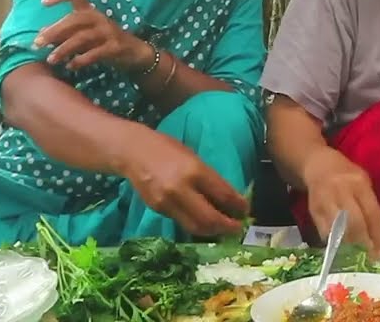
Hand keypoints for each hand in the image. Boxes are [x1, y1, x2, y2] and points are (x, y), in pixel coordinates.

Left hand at [34, 0, 152, 71]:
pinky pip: (95, 53)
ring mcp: (108, 32)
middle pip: (74, 19)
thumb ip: (65, 33)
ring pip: (82, 37)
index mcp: (90, 11)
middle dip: (54, 31)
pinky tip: (70, 66)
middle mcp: (99, 18)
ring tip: (50, 59)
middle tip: (37, 44)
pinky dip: (81, 60)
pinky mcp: (115, 47)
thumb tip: (42, 33)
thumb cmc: (104, 40)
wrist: (134, 52)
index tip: (44, 3)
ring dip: (64, 49)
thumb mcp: (85, 34)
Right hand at [117, 127, 248, 237]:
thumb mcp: (194, 157)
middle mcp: (181, 189)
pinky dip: (196, 225)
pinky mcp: (158, 210)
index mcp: (195, 171)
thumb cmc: (167, 148)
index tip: (246, 210)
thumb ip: (210, 178)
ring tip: (223, 229)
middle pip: (209, 218)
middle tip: (238, 227)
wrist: (133, 151)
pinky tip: (204, 223)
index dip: (238, 206)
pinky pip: (182, 222)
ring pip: (195, 226)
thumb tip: (229, 198)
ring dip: (212, 231)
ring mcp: (167, 202)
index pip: (223, 195)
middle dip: (227, 226)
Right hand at [302, 147, 379, 257]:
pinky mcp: (313, 209)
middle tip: (369, 256)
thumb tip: (376, 237)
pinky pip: (324, 231)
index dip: (378, 235)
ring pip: (338, 229)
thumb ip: (369, 205)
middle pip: (355, 222)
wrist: (319, 165)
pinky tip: (340, 247)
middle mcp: (342, 191)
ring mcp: (326, 201)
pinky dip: (333, 242)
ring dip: (348, 245)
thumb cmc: (347, 176)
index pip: (372, 213)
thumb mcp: (363, 182)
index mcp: (359, 184)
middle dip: (363, 242)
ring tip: (356, 255)